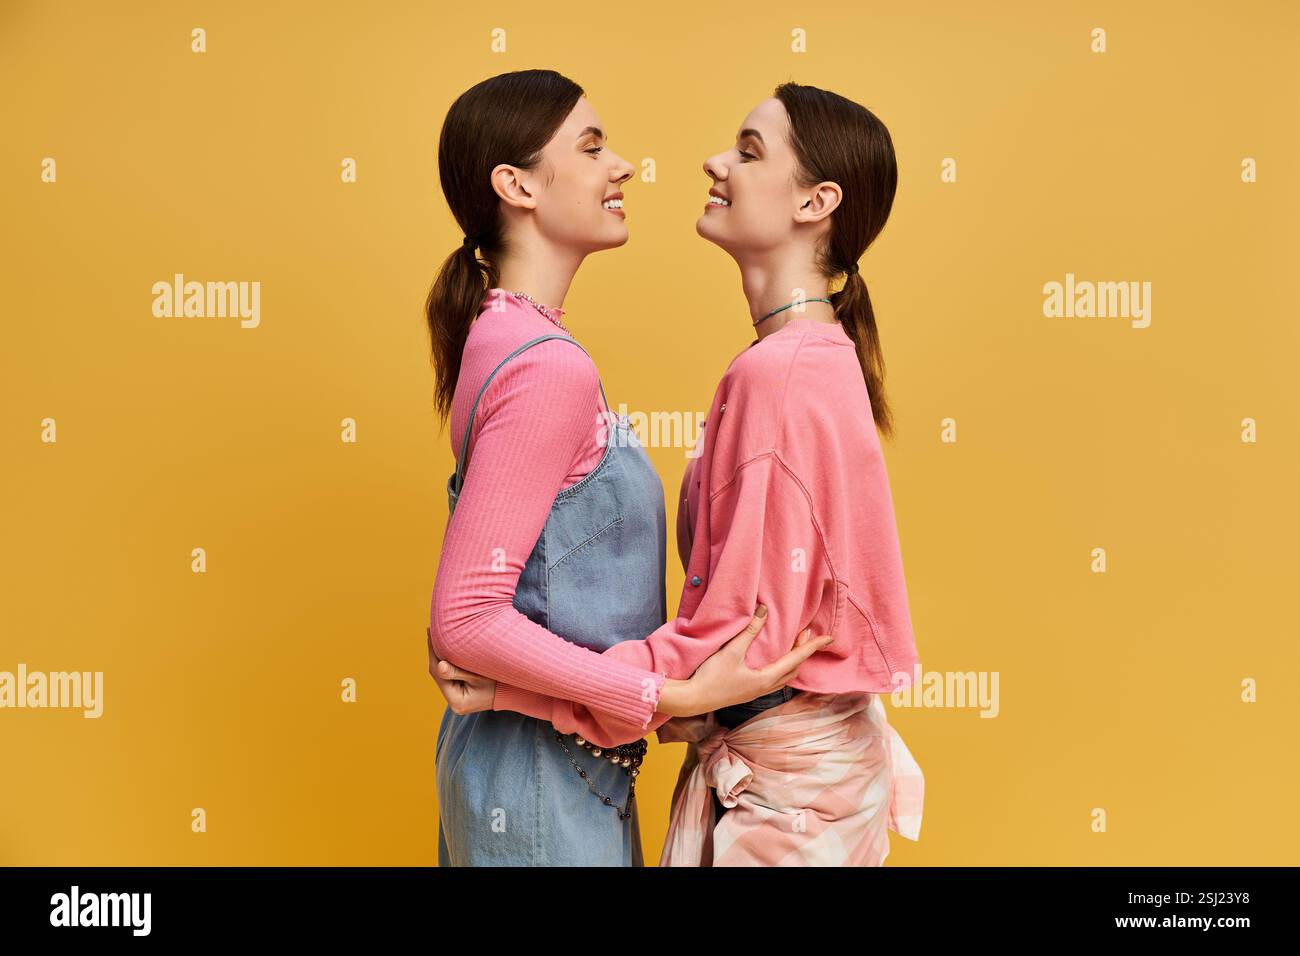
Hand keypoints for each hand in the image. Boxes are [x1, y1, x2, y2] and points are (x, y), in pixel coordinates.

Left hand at [427, 627, 495, 713]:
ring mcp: (457, 697)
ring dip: (440, 654)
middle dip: (435, 652)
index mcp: (456, 701)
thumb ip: (459, 671)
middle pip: (437, 673)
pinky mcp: (461, 691)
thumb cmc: (502, 682)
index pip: (438, 673)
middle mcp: (454, 702)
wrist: (517, 691)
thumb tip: (440, 666)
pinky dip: (448, 659)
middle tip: (431, 629)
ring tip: (436, 634)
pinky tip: (446, 645)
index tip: (431, 632)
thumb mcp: (480, 675)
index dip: (433, 652)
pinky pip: (449, 673)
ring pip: (442, 673)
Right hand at [655, 606, 833, 717]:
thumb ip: (750, 631)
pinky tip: (773, 661)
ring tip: (794, 645)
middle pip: (793, 669)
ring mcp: (757, 692)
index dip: (812, 647)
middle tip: (808, 634)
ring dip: (792, 661)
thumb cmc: (712, 676)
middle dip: (803, 652)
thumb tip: (765, 611)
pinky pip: (774, 679)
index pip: (796, 659)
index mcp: (766, 678)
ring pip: (784, 677)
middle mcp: (765, 687)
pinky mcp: (748, 692)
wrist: (693, 699)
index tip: (828, 638)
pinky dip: (781, 667)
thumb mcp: (731, 651)